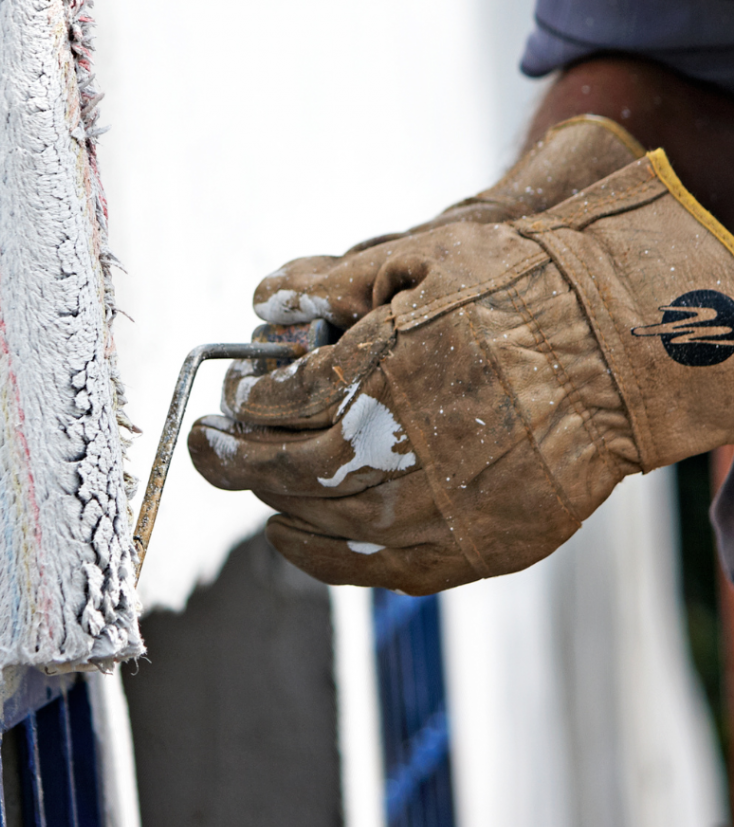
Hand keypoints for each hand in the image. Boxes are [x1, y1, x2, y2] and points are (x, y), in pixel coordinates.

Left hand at [191, 152, 733, 591]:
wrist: (619, 349)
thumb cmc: (523, 291)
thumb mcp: (422, 258)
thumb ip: (334, 283)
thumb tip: (264, 298)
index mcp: (380, 371)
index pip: (279, 402)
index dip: (243, 401)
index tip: (233, 394)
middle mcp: (401, 449)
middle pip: (284, 470)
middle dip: (232, 457)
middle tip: (208, 444)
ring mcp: (437, 509)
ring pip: (319, 523)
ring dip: (270, 501)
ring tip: (250, 479)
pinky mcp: (470, 547)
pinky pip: (371, 568)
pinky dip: (318, 556)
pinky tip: (290, 534)